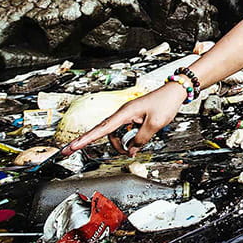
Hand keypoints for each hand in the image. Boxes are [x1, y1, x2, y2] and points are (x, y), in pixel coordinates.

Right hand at [63, 84, 186, 156]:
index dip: (85, 140)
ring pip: (116, 135)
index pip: (101, 129)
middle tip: (68, 151)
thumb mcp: (155, 125)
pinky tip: (134, 145)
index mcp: (124, 113)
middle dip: (86, 141)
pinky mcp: (132, 118)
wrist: (174, 92)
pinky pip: (124, 132)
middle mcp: (122, 114)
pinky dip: (127, 140)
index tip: (71, 147)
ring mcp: (127, 116)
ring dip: (121, 144)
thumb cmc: (165, 103)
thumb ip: (141, 139)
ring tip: (132, 150)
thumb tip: (131, 151)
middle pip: (102, 132)